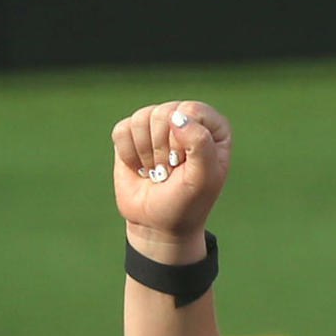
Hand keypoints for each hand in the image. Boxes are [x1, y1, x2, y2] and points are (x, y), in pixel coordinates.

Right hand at [112, 100, 230, 259]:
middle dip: (162, 150)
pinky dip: (128, 155)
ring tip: (156, 171)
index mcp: (212, 127)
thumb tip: (175, 117)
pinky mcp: (132, 133)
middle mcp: (186, 119)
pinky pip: (122, 130)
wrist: (157, 224)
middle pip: (163, 113)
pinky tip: (140, 169)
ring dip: (146, 154)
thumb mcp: (203, 179)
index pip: (190, 110)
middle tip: (169, 171)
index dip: (182, 140)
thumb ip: (200, 143)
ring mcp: (157, 124)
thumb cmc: (186, 203)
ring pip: (141, 119)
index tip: (184, 164)